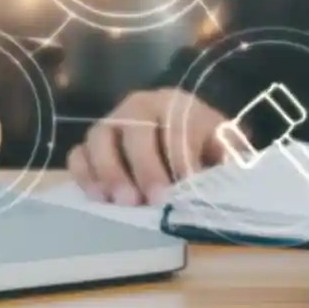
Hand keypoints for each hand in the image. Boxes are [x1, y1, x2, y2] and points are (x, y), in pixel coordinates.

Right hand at [67, 89, 230, 206]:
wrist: (179, 127)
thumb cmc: (201, 140)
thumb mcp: (223, 143)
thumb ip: (228, 157)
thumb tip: (230, 177)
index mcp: (175, 104)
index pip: (176, 127)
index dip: (180, 158)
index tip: (186, 188)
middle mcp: (138, 106)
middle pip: (135, 130)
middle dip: (145, 167)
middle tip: (153, 200)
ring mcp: (110, 123)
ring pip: (99, 138)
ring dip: (109, 171)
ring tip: (122, 203)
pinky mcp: (90, 144)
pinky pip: (77, 154)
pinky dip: (84, 175)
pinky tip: (97, 199)